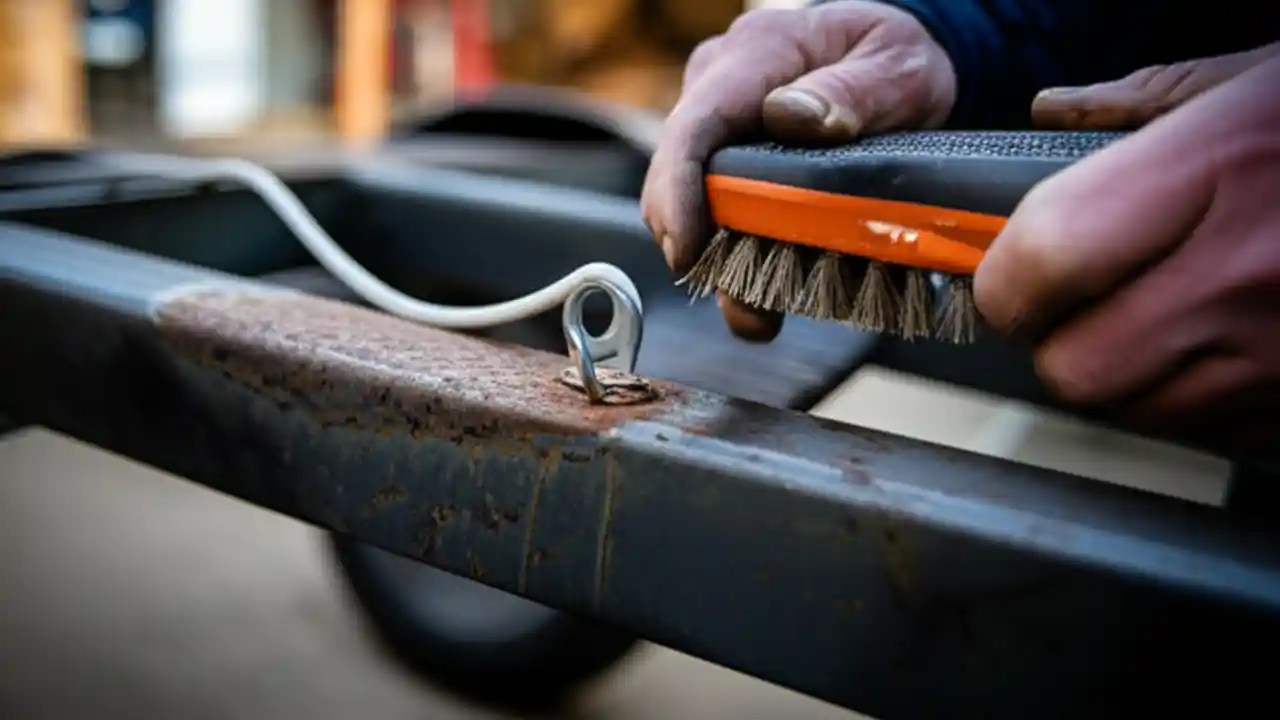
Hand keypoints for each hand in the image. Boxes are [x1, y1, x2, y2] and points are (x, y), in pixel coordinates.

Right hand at [641, 1, 956, 340]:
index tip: (688, 253)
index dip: (678, 195)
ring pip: (690, 206)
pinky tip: (776, 288)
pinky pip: (714, 213)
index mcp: (755, 56)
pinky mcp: (722, 159)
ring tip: (760, 315)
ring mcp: (715, 127)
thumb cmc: (893, 58)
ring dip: (722, 265)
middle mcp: (718, 89)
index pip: (693, 127)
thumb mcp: (897, 66)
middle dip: (701, 249)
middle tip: (747, 306)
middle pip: (676, 178)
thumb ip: (853, 90)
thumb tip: (794, 119)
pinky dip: (740, 256)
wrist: (891, 60)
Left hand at [975, 47, 1279, 453]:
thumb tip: (1056, 111)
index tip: (1011, 277)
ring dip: (1134, 380)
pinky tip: (1239, 347)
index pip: (1041, 261)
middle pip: (1078, 370)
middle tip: (1082, 308)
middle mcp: (1250, 272)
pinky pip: (1223, 438)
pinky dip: (1209, 405)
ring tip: (1176, 316)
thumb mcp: (1265, 80)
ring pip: (1143, 415)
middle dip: (1062, 345)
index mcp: (1218, 168)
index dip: (1006, 282)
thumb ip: (1150, 103)